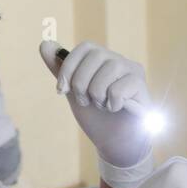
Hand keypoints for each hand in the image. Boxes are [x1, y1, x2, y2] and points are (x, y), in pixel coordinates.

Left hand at [39, 39, 152, 187]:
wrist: (113, 143)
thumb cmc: (96, 117)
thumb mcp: (73, 92)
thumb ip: (60, 69)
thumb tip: (44, 44)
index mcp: (103, 60)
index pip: (85, 47)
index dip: (69, 67)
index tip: (62, 90)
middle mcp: (119, 60)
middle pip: (95, 56)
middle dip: (81, 83)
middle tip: (85, 101)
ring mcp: (133, 72)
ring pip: (109, 70)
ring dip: (97, 94)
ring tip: (101, 106)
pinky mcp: (142, 87)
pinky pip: (119, 87)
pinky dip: (112, 103)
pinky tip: (116, 109)